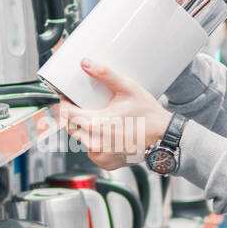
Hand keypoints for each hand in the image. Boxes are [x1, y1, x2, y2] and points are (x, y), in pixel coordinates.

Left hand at [57, 58, 171, 170]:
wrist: (163, 136)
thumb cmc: (148, 115)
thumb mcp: (128, 88)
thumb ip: (105, 74)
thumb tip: (86, 64)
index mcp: (97, 125)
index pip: (65, 114)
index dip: (63, 104)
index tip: (66, 98)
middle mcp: (95, 143)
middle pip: (70, 127)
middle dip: (74, 116)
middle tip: (87, 106)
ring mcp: (100, 156)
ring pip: (80, 139)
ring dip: (84, 129)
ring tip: (102, 120)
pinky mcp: (105, 163)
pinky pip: (90, 150)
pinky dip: (94, 141)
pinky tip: (107, 134)